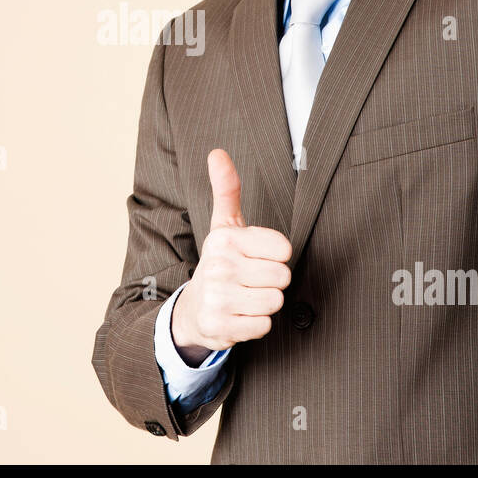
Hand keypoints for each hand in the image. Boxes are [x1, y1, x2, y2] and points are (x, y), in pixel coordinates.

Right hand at [171, 148, 291, 363]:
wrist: (193, 308)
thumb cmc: (220, 262)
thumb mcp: (224, 225)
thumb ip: (226, 188)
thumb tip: (217, 152)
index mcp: (225, 238)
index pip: (284, 250)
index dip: (276, 257)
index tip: (257, 258)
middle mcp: (219, 266)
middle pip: (282, 277)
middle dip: (272, 282)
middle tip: (251, 280)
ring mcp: (218, 297)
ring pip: (275, 302)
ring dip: (265, 303)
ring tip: (246, 297)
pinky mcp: (220, 326)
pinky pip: (263, 325)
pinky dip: (256, 324)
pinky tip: (240, 315)